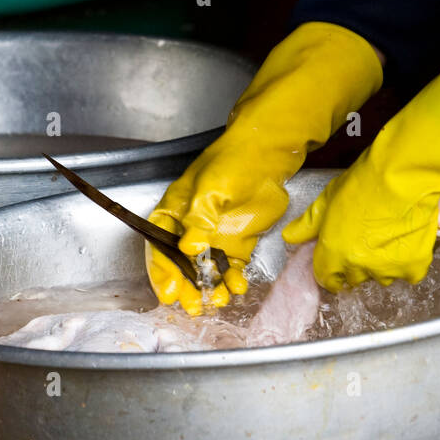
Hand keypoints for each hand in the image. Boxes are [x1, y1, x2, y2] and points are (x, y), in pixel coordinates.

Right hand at [145, 21, 383, 311]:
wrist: (283, 134)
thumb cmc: (247, 143)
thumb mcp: (221, 178)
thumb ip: (202, 214)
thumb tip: (188, 248)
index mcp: (179, 198)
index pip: (156, 239)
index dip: (159, 269)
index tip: (168, 293)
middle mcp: (194, 214)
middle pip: (178, 258)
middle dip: (185, 285)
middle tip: (195, 306)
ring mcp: (219, 222)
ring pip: (205, 264)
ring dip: (210, 285)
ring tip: (220, 301)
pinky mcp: (243, 227)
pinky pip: (231, 259)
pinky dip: (232, 276)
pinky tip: (238, 287)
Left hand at [282, 42, 439, 290]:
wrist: (418, 158)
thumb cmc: (375, 169)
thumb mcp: (338, 189)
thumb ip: (315, 218)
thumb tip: (294, 234)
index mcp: (338, 248)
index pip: (326, 276)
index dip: (330, 263)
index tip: (335, 250)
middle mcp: (364, 263)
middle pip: (354, 279)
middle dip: (357, 259)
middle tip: (366, 230)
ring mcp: (394, 264)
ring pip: (382, 274)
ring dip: (383, 255)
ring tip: (389, 224)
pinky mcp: (422, 258)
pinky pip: (409, 266)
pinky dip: (408, 251)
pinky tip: (407, 228)